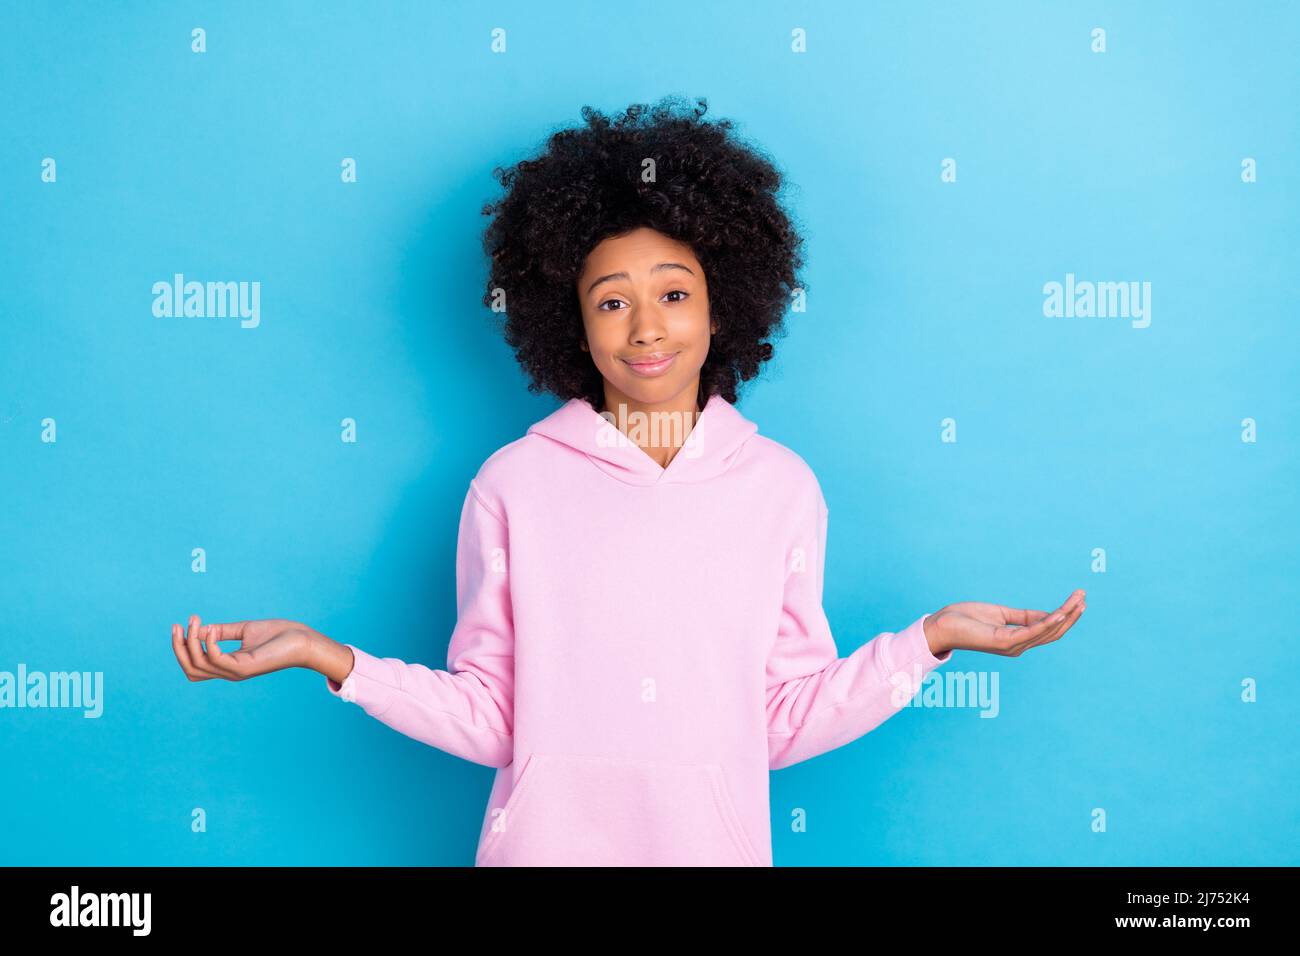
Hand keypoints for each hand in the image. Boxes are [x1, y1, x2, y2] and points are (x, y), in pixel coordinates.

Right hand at [171, 613, 315, 681]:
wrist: (303, 640)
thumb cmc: (278, 635)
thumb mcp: (245, 630)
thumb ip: (223, 631)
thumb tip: (199, 629)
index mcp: (228, 665)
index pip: (195, 666)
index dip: (182, 649)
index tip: (183, 625)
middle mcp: (229, 672)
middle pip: (190, 669)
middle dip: (178, 648)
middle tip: (176, 625)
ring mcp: (235, 672)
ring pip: (198, 665)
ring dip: (190, 642)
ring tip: (192, 621)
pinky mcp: (244, 668)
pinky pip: (216, 659)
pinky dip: (209, 643)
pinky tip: (212, 629)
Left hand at [924, 589, 1084, 657]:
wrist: (942, 625)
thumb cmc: (966, 619)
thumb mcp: (1000, 614)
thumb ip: (1023, 616)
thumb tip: (1047, 614)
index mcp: (1017, 639)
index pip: (1049, 629)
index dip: (1065, 614)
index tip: (1078, 598)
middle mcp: (1018, 645)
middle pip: (1053, 632)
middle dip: (1071, 615)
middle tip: (1084, 597)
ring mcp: (1012, 645)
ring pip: (1047, 631)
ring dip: (1065, 615)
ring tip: (1079, 601)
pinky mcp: (1004, 641)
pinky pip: (1032, 631)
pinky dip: (1048, 622)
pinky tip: (1061, 611)